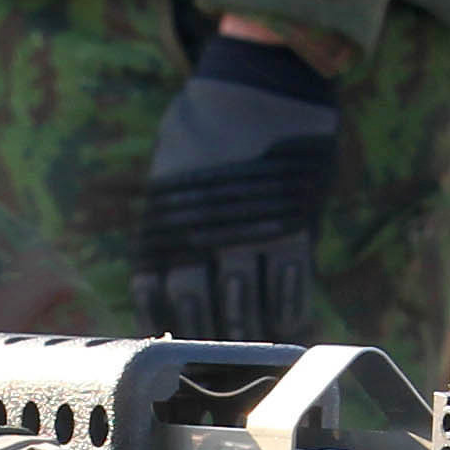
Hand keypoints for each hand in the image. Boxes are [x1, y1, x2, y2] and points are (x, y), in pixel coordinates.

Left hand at [128, 31, 345, 340]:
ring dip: (251, 334)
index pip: (155, 296)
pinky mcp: (290, 228)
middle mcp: (199, 236)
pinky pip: (289, 286)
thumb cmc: (209, 125)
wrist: (258, 80)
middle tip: (219, 369)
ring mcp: (245, 234)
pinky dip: (290, 313)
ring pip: (245, 306)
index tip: (175, 350)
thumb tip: (167, 276)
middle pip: (199, 310)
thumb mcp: (171, 176)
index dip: (165, 328)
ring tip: (259, 356)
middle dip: (208, 340)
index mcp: (163, 224)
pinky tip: (294, 329)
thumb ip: (171, 225)